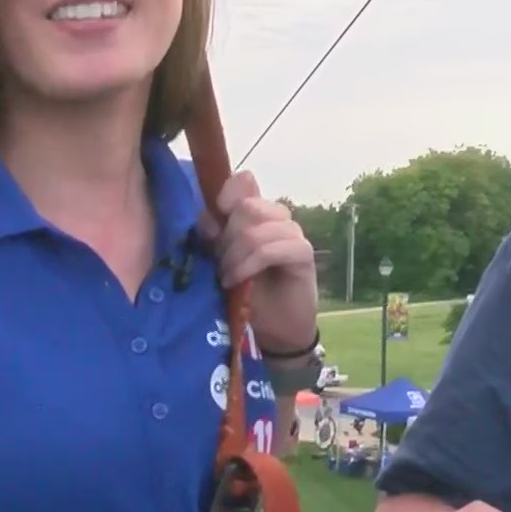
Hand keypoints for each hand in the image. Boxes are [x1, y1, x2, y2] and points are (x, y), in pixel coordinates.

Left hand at [199, 171, 317, 356]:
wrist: (275, 329)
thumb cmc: (249, 294)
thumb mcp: (223, 263)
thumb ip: (214, 238)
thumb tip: (207, 218)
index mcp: (256, 214)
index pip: (244, 183)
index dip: (227, 194)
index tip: (215, 219)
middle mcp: (277, 219)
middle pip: (247, 207)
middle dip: (226, 238)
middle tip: (220, 264)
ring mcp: (292, 234)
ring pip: (257, 229)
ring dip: (236, 256)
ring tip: (228, 277)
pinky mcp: (303, 254)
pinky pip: (272, 249)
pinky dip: (251, 265)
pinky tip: (240, 281)